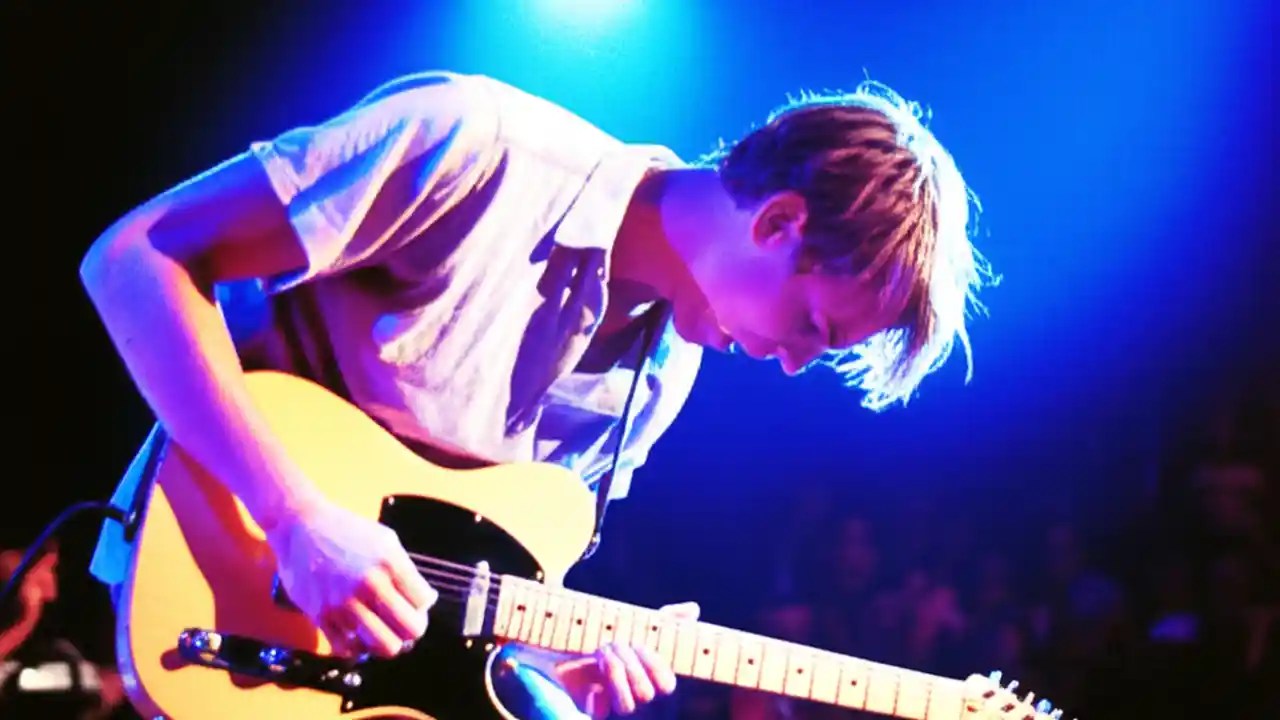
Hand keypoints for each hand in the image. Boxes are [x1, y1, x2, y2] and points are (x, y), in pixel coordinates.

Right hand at [266, 497, 437, 657]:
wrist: (300, 526)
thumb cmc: (346, 531)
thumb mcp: (386, 540)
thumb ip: (406, 571)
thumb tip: (426, 601)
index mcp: (389, 563)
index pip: (423, 603)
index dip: (422, 606)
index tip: (414, 604)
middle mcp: (369, 585)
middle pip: (410, 631)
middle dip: (411, 631)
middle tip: (403, 624)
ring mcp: (344, 603)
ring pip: (383, 647)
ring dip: (387, 642)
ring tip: (382, 631)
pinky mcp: (321, 616)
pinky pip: (349, 649)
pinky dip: (357, 647)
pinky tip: (357, 633)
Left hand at [556, 601, 699, 716]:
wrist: (566, 642)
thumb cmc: (607, 636)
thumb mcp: (637, 623)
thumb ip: (666, 618)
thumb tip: (693, 609)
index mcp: (650, 678)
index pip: (667, 685)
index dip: (655, 664)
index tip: (638, 643)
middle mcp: (635, 696)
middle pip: (647, 693)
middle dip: (631, 664)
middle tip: (614, 644)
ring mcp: (614, 705)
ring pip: (628, 706)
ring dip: (615, 675)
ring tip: (601, 654)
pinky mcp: (592, 710)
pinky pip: (600, 715)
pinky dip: (596, 701)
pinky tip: (592, 686)